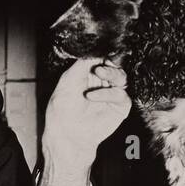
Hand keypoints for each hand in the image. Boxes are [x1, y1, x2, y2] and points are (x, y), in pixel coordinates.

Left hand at [38, 59, 130, 185]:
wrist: (67, 134)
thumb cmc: (62, 110)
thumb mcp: (67, 80)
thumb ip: (82, 64)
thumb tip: (96, 50)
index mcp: (91, 75)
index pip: (102, 58)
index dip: (102, 54)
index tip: (99, 51)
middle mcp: (103, 83)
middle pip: (115, 65)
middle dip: (108, 62)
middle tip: (100, 64)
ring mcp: (112, 94)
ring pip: (121, 77)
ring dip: (111, 73)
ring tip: (99, 72)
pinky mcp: (120, 107)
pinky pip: (121, 95)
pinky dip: (107, 93)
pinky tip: (92, 96)